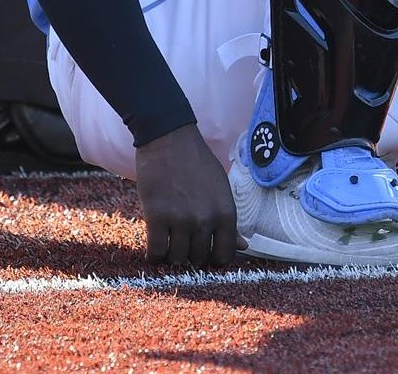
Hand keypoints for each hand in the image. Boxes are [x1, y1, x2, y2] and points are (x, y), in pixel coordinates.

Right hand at [135, 123, 241, 268]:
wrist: (168, 139)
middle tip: (183, 244)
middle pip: (199, 259)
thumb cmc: (197, 163)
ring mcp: (180, 219)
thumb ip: (229, 220)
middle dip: (191, 255)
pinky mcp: (156, 217)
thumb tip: (243, 246)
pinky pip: (156, 253)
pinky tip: (154, 249)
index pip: (225, 255)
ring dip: (172, 255)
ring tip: (169, 243)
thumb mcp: (221, 189)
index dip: (214, 258)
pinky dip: (154, 256)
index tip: (205, 253)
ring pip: (177, 258)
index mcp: (226, 212)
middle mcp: (206, 219)